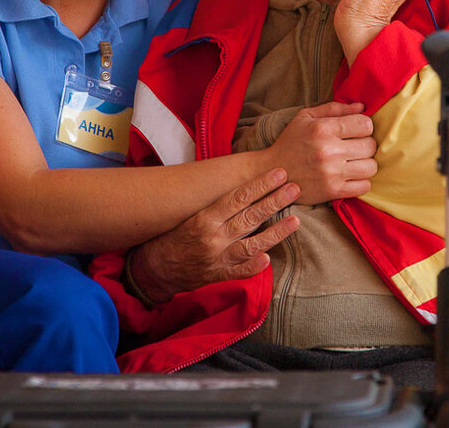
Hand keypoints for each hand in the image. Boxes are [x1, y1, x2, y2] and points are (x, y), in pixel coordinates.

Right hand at [128, 168, 300, 303]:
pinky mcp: (217, 276)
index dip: (261, 184)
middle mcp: (213, 237)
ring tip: (295, 220)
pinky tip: (268, 259)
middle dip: (275, 201)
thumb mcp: (192, 215)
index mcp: (205, 217)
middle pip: (250, 217)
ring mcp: (216, 258)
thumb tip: (246, 188)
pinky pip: (238, 272)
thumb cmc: (174, 236)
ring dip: (275, 232)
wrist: (153, 268)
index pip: (239, 197)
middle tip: (295, 188)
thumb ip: (217, 206)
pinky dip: (253, 266)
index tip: (279, 173)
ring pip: (251, 244)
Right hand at [264, 101, 377, 203]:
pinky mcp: (333, 191)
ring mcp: (332, 173)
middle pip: (370, 145)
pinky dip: (361, 181)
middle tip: (354, 146)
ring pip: (371, 167)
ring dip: (365, 163)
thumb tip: (362, 107)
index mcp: (323, 129)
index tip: (355, 130)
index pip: (365, 124)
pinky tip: (350, 175)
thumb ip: (335, 109)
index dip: (364, 126)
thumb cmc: (291, 141)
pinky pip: (364, 186)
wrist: (273, 173)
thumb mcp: (306, 117)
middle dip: (365, 144)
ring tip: (353, 161)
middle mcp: (329, 150)